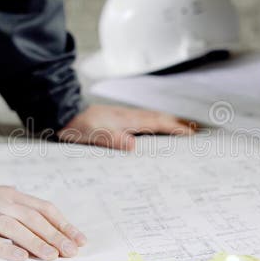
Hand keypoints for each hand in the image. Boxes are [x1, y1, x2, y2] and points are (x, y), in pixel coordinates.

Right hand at [0, 182, 85, 260]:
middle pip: (32, 218)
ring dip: (34, 242)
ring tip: (51, 256)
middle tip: (71, 252)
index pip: (42, 208)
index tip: (79, 239)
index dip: (63, 224)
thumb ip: (15, 204)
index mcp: (8, 194)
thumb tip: (42, 214)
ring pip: (12, 227)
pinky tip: (18, 258)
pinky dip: (2, 248)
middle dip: (54, 235)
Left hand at [57, 104, 195, 150]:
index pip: (159, 124)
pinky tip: (153, 132)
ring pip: (153, 120)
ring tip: (181, 130)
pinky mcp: (119, 121)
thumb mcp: (96, 134)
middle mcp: (130, 117)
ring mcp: (125, 118)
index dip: (176, 128)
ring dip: (168, 124)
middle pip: (160, 119)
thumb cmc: (80, 125)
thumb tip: (133, 146)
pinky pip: (143, 123)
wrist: (65, 114)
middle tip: (194, 131)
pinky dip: (155, 126)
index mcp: (129, 120)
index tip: (192, 133)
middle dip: (178, 124)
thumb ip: (114, 139)